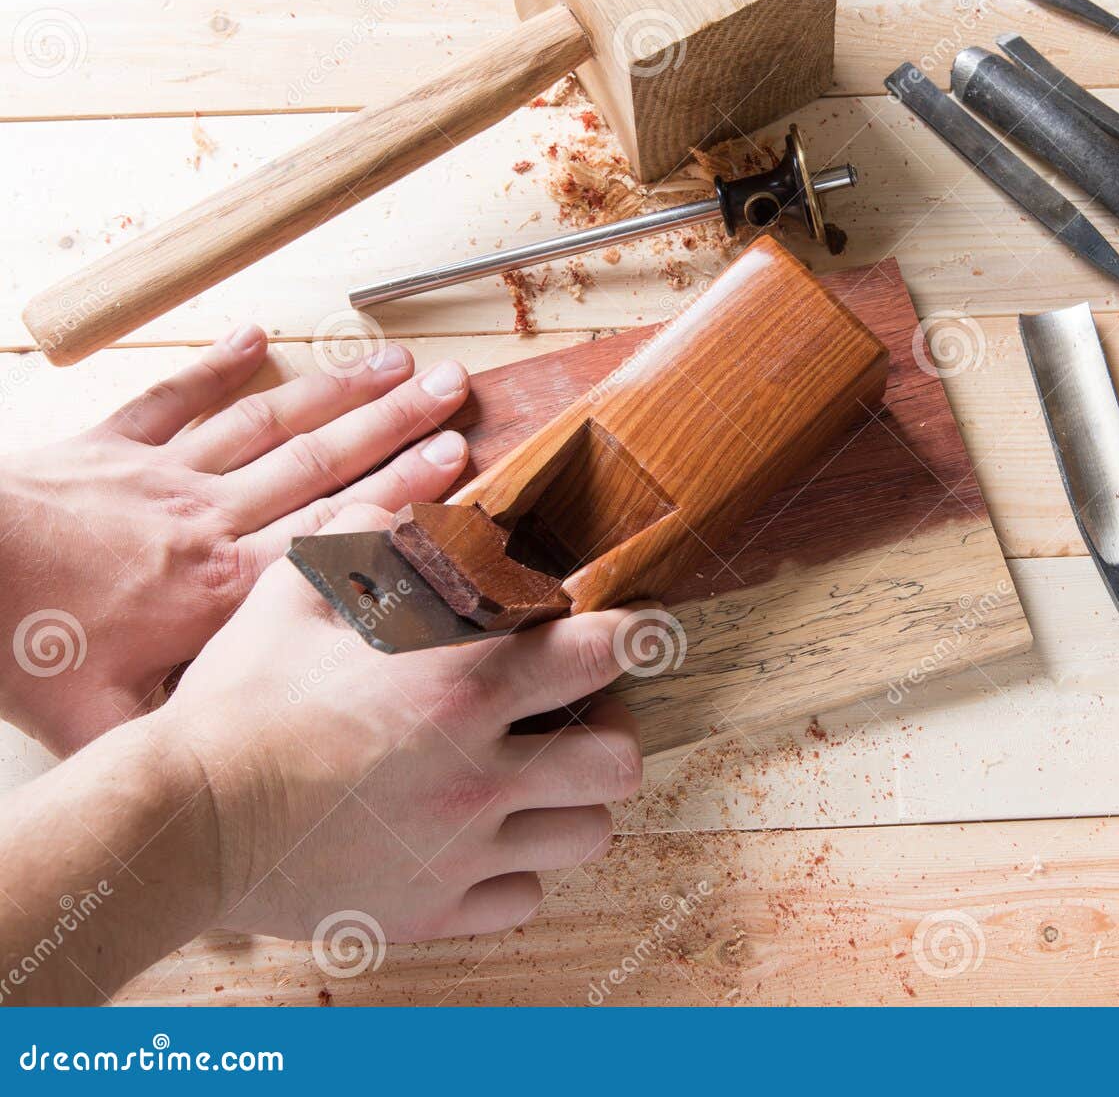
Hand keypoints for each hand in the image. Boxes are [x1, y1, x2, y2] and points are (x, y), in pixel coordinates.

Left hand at [0, 325, 472, 754]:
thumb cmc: (15, 646)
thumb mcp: (97, 720)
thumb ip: (177, 736)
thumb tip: (234, 776)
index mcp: (220, 585)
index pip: (335, 529)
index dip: (404, 489)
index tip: (457, 455)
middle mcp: (207, 516)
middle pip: (320, 461)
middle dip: (394, 422)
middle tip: (453, 386)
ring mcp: (161, 472)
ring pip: (267, 423)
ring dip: (334, 389)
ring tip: (392, 361)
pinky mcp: (109, 444)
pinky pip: (174, 399)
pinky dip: (217, 367)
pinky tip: (256, 337)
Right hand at [162, 503, 643, 942]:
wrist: (180, 820)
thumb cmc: (240, 699)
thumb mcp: (298, 592)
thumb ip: (367, 540)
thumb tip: (408, 509)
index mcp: (462, 684)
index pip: (603, 650)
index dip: (634, 633)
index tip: (638, 629)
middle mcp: (483, 772)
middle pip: (620, 758)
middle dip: (610, 730)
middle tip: (574, 716)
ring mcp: (464, 849)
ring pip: (587, 835)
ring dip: (571, 804)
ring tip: (533, 782)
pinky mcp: (433, 909)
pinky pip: (523, 897)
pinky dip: (514, 871)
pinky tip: (480, 842)